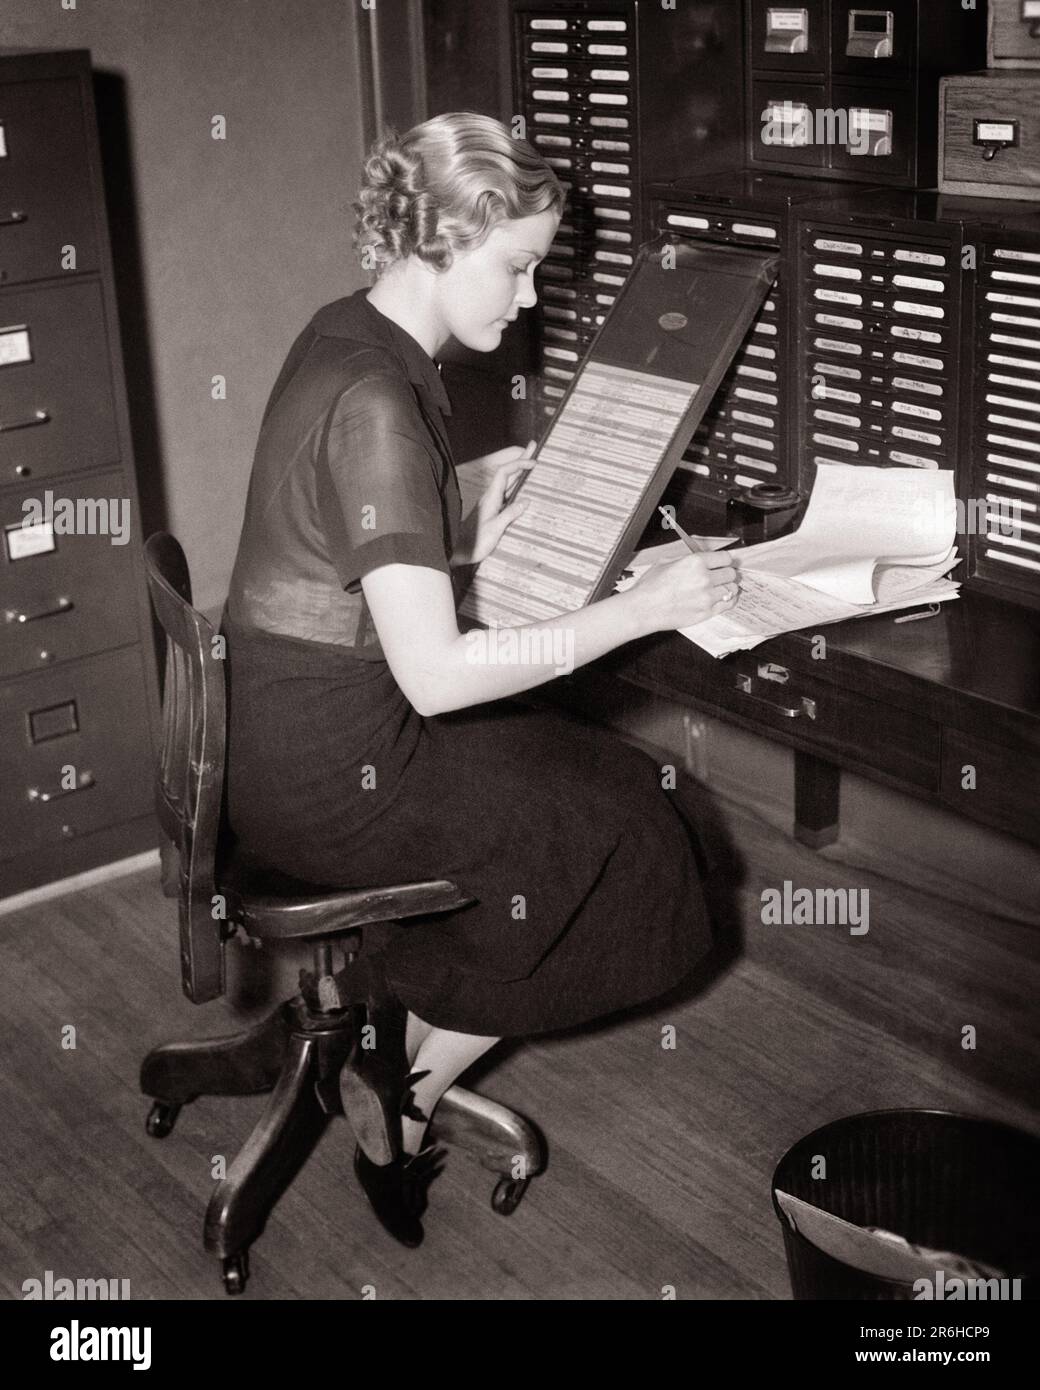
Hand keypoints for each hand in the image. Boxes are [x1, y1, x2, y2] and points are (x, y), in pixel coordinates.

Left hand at [452, 441, 535, 565]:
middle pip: (506, 473)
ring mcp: (491, 504)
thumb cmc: (474, 544)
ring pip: (507, 482)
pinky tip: (522, 486)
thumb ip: (509, 515)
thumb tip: (525, 501)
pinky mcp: (492, 511)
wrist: (458, 552)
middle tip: (532, 447)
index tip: (533, 463)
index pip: (504, 473)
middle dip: (520, 459)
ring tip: (531, 462)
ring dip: (519, 470)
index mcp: (490, 499)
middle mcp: (490, 498)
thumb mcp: (494, 530)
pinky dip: (516, 484)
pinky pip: (506, 493)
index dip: (518, 464)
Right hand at [622, 550, 740, 634]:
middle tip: (724, 575)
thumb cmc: (650, 587)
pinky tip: (723, 598)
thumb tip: (699, 558)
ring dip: (729, 587)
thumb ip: (686, 559)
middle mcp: (704, 578)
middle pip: (731, 573)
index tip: (724, 563)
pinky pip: (728, 604)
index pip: (725, 558)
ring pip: (732, 589)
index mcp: (695, 562)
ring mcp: (707, 597)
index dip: (725, 560)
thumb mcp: (666, 562)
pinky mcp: (706, 612)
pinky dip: (729, 600)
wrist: (643, 609)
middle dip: (728, 573)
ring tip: (722, 587)